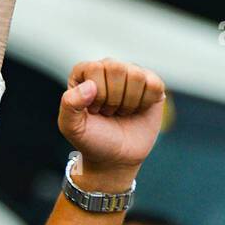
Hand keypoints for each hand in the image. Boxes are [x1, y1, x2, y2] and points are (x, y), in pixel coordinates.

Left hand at [57, 59, 165, 189]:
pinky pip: (155, 84)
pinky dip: (146, 103)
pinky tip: (137, 110)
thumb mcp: (71, 126)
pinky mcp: (152, 85)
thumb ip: (69, 104)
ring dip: (129, 102)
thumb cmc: (91, 139)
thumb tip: (90, 85)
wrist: (116, 157)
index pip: (94, 68)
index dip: (96, 94)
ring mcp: (131, 74)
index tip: (94, 110)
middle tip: (109, 112)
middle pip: (117, 68)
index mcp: (84, 73)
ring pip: (137, 76)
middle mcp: (107, 68)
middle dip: (113, 99)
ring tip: (121, 112)